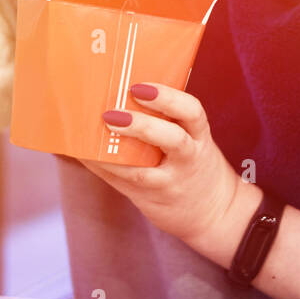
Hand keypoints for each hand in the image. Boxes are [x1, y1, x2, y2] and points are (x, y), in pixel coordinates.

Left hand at [80, 83, 249, 251]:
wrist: (215, 211)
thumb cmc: (193, 162)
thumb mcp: (194, 137)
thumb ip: (170, 118)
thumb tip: (123, 87)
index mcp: (199, 135)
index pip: (192, 112)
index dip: (168, 97)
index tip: (140, 87)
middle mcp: (189, 158)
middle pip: (173, 140)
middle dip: (142, 125)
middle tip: (111, 113)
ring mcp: (171, 182)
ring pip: (144, 171)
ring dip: (114, 154)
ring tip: (91, 139)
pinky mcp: (153, 198)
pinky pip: (125, 183)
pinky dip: (103, 168)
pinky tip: (84, 155)